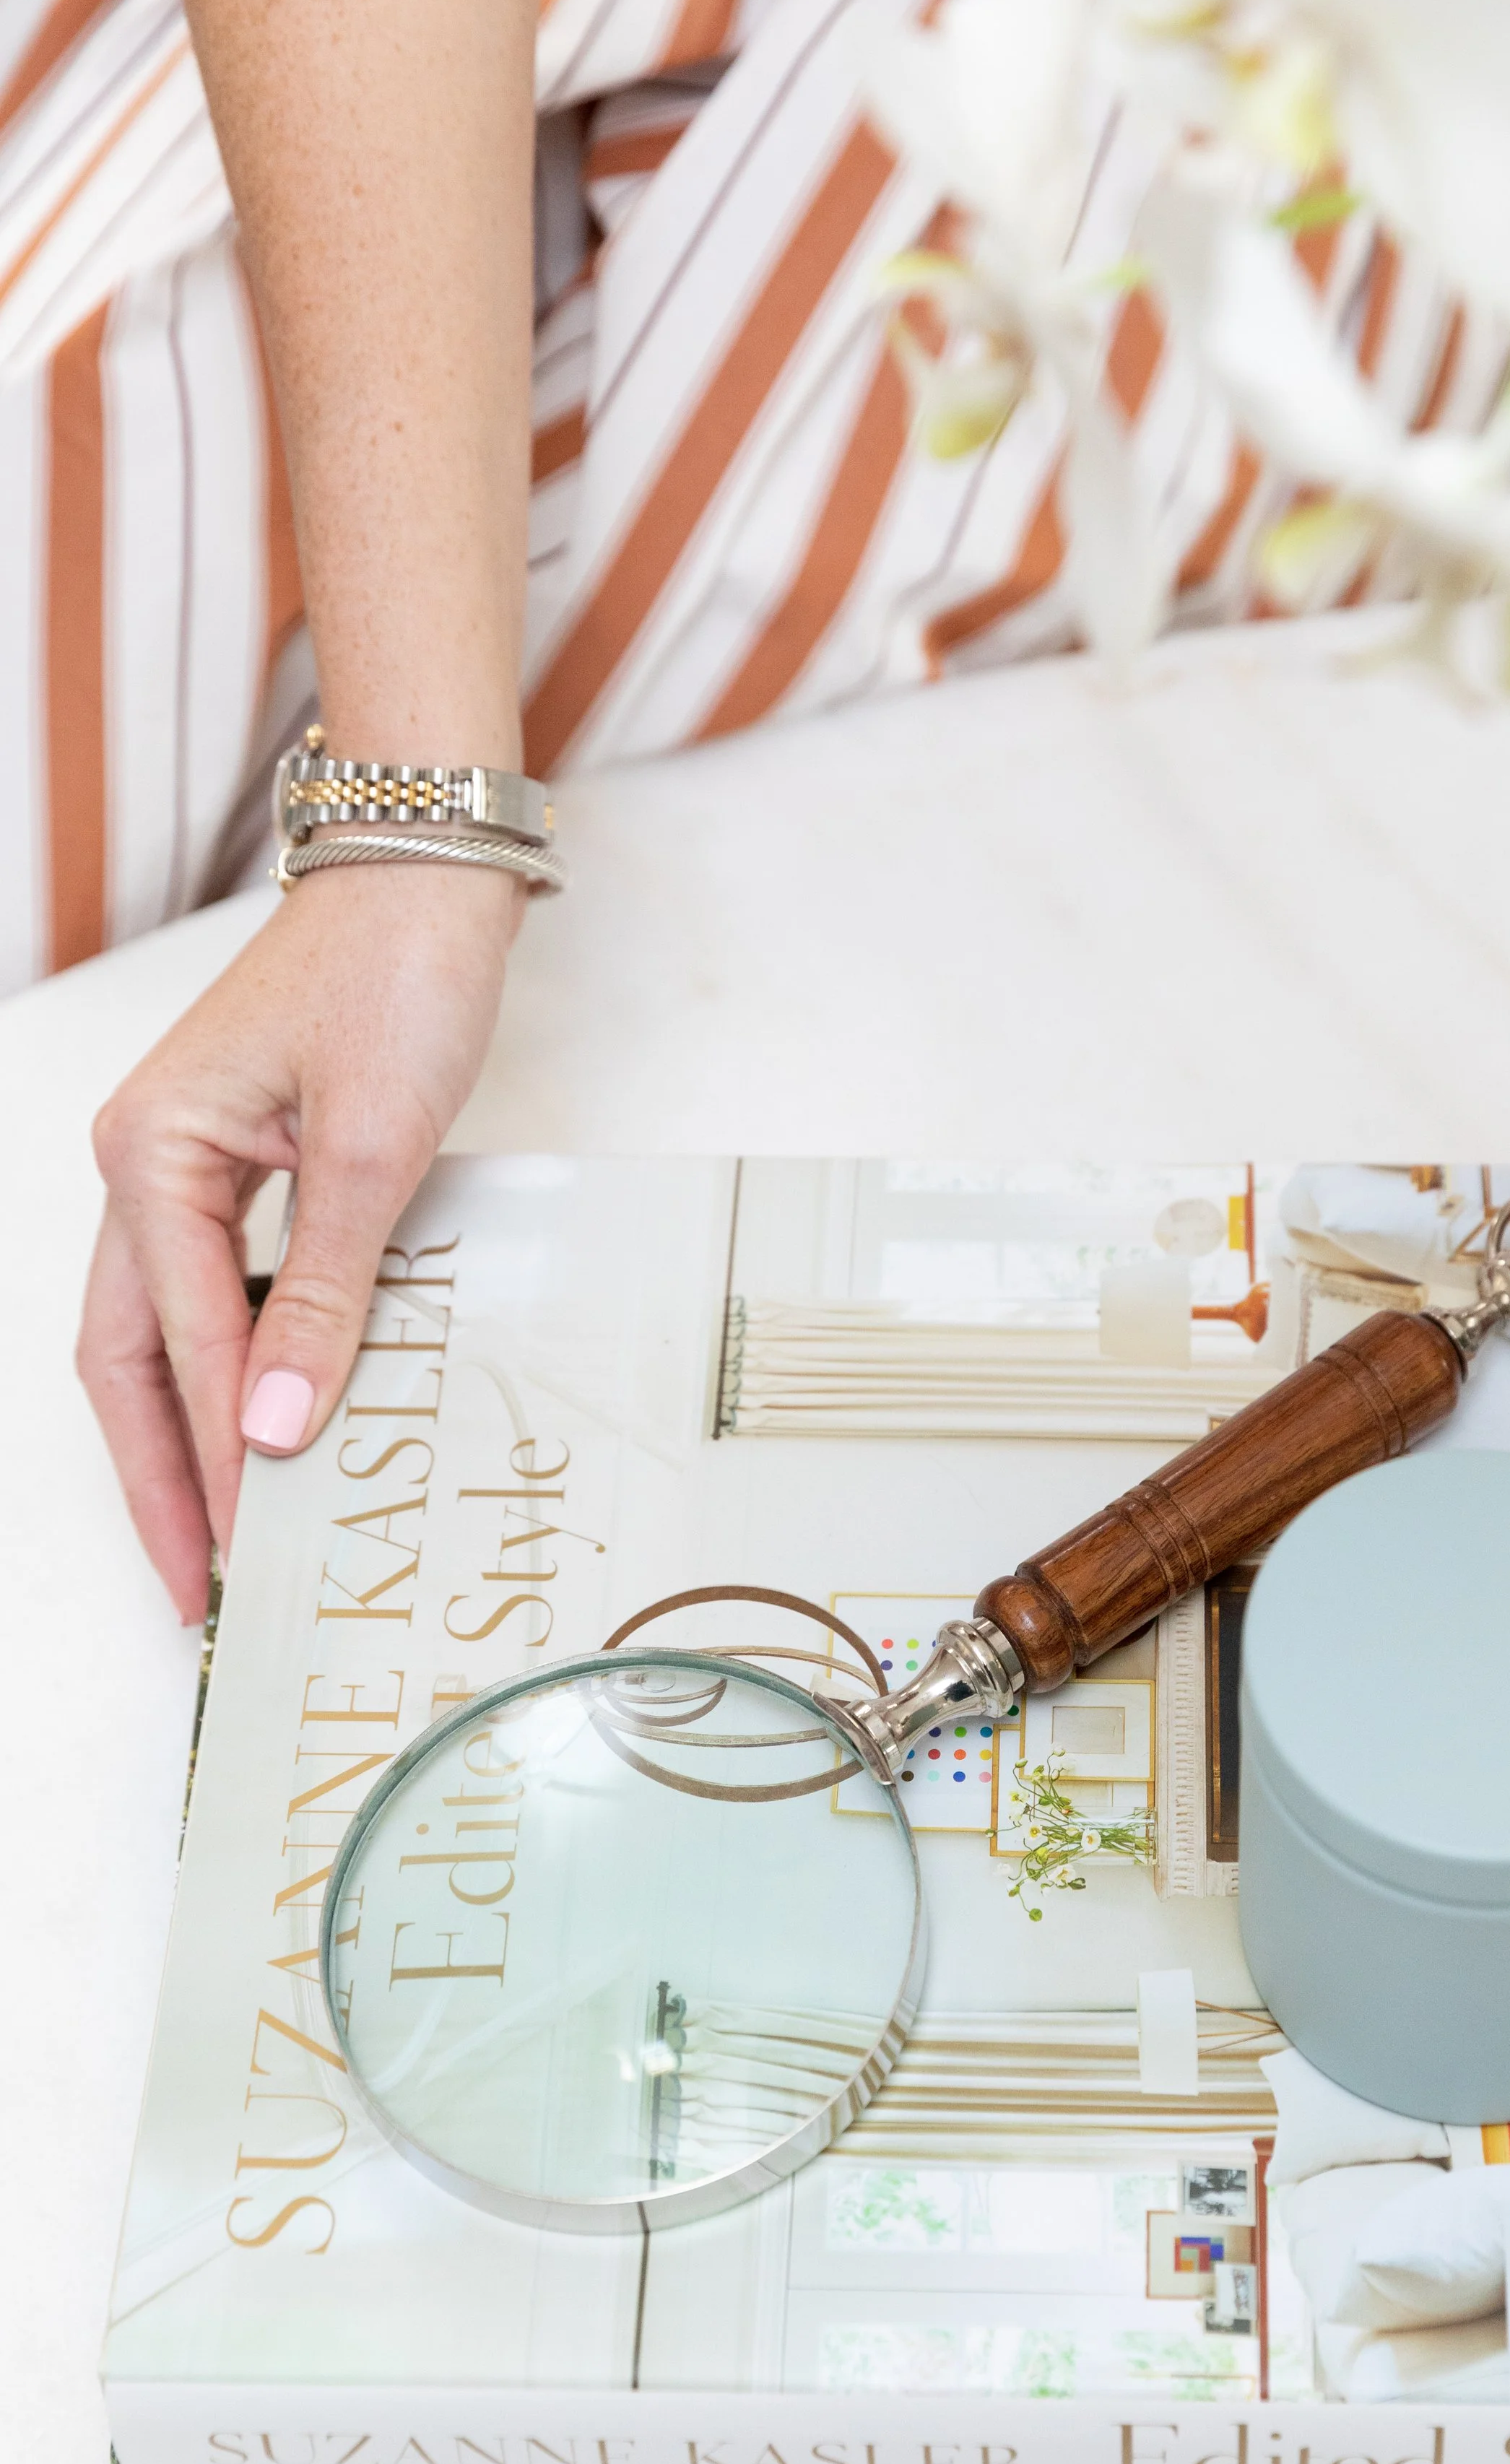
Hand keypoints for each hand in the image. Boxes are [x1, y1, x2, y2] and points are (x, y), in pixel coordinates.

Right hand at [78, 865, 521, 1623]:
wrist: (429, 873)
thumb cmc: (400, 980)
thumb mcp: (373, 1150)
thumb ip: (323, 1297)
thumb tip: (276, 1432)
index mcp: (153, 1155)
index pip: (176, 1345)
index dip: (212, 1459)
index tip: (242, 1557)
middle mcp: (145, 1162)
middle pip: (127, 1356)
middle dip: (162, 1476)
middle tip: (197, 1590)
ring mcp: (183, 1162)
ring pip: (159, 1330)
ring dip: (187, 1433)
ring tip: (220, 1539)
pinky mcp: (237, 1162)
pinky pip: (212, 1291)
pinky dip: (229, 1368)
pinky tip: (265, 1430)